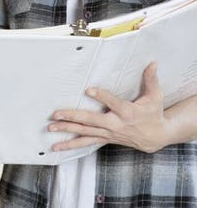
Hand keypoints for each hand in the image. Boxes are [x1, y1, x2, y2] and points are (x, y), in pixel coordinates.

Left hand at [49, 62, 166, 153]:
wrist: (156, 136)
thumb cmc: (153, 113)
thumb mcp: (156, 96)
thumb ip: (151, 79)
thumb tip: (153, 63)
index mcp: (127, 112)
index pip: (113, 102)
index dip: (102, 96)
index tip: (89, 89)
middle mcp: (115, 124)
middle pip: (92, 120)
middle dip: (73, 117)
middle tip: (57, 114)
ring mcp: (108, 132)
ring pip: (85, 133)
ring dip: (67, 131)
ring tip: (51, 128)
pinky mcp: (105, 138)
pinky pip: (86, 142)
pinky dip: (71, 145)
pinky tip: (58, 146)